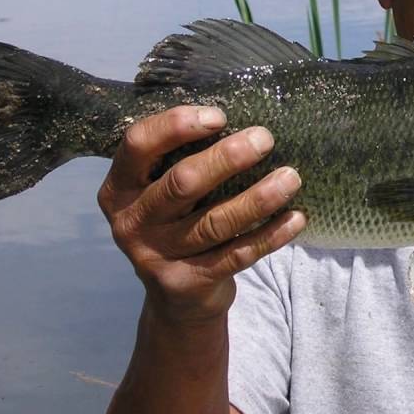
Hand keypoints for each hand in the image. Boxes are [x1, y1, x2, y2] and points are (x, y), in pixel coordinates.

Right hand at [97, 105, 304, 323]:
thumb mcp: (160, 191)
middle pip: (181, 183)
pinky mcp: (187, 283)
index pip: (138, 145)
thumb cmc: (175, 223)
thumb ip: (180, 160)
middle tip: (264, 139)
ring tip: (291, 178)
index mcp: (118, 188)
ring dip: (258, 198)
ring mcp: (157, 256)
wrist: (174, 297)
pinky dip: (269, 236)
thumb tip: (239, 120)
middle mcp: (131, 222)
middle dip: (226, 158)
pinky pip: (236, 255)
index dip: (176, 125)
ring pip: (214, 222)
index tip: (219, 116)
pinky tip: (295, 218)